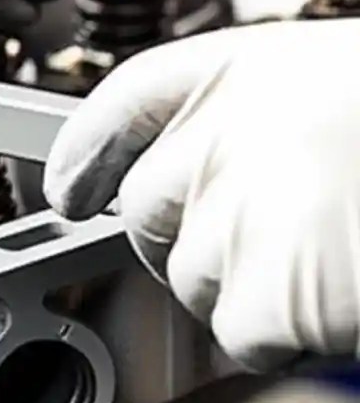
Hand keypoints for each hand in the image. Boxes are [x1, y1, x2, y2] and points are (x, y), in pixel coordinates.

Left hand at [44, 20, 359, 370]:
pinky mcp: (266, 291)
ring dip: (242, 287)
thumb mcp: (333, 87)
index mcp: (239, 68)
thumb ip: (258, 119)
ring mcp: (235, 212)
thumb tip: (190, 174)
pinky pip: (239, 332)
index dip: (87, 151)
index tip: (69, 184)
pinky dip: (284, 334)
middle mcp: (220, 133)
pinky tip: (342, 296)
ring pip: (186, 277)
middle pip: (142, 208)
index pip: (123, 104)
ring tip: (329, 258)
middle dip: (184, 236)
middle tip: (264, 243)